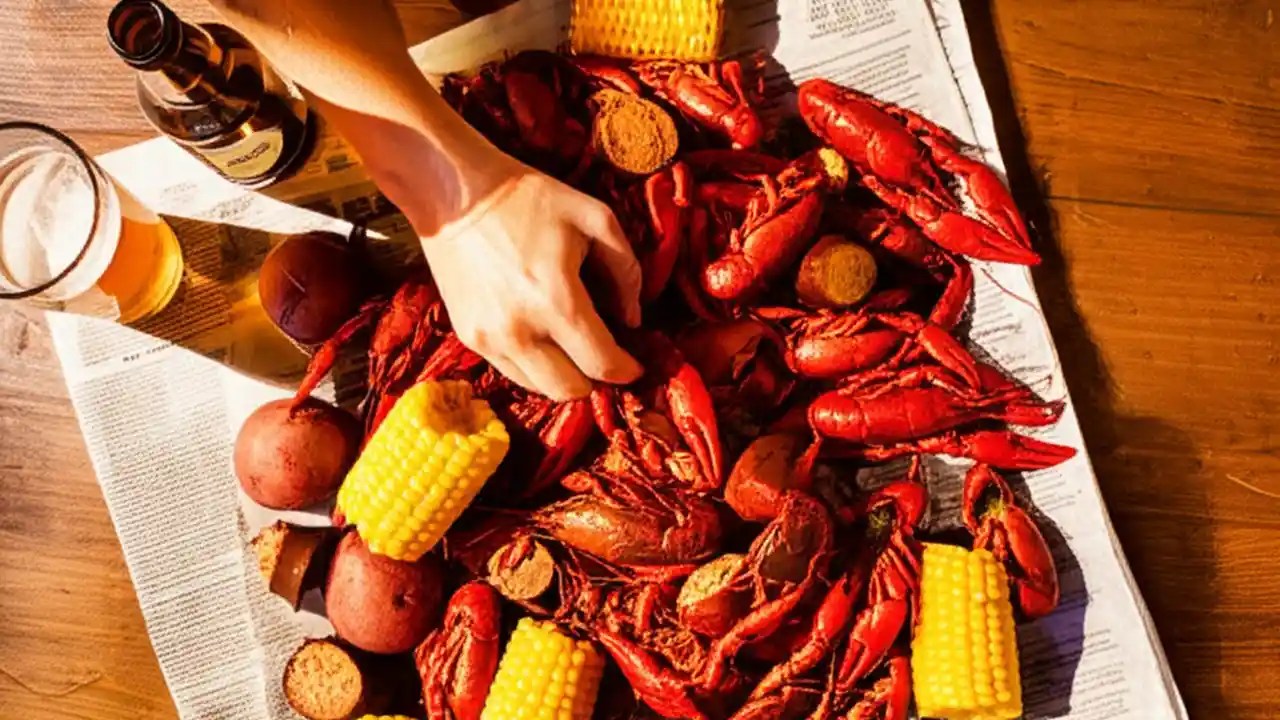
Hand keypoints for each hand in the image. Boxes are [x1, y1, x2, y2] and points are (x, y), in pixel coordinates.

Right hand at [422, 157, 643, 400]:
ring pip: (540, 388)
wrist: (455, 192)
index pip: (602, 363)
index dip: (627, 370)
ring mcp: (489, 338)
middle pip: (571, 390)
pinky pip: (512, 371)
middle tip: (603, 354)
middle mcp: (520, 330)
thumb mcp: (594, 216)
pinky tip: (541, 336)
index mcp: (557, 299)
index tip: (635, 365)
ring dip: (563, 375)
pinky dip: (534, 365)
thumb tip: (632, 318)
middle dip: (596, 378)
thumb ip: (625, 270)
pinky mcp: (469, 337)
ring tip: (571, 346)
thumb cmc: (527, 198)